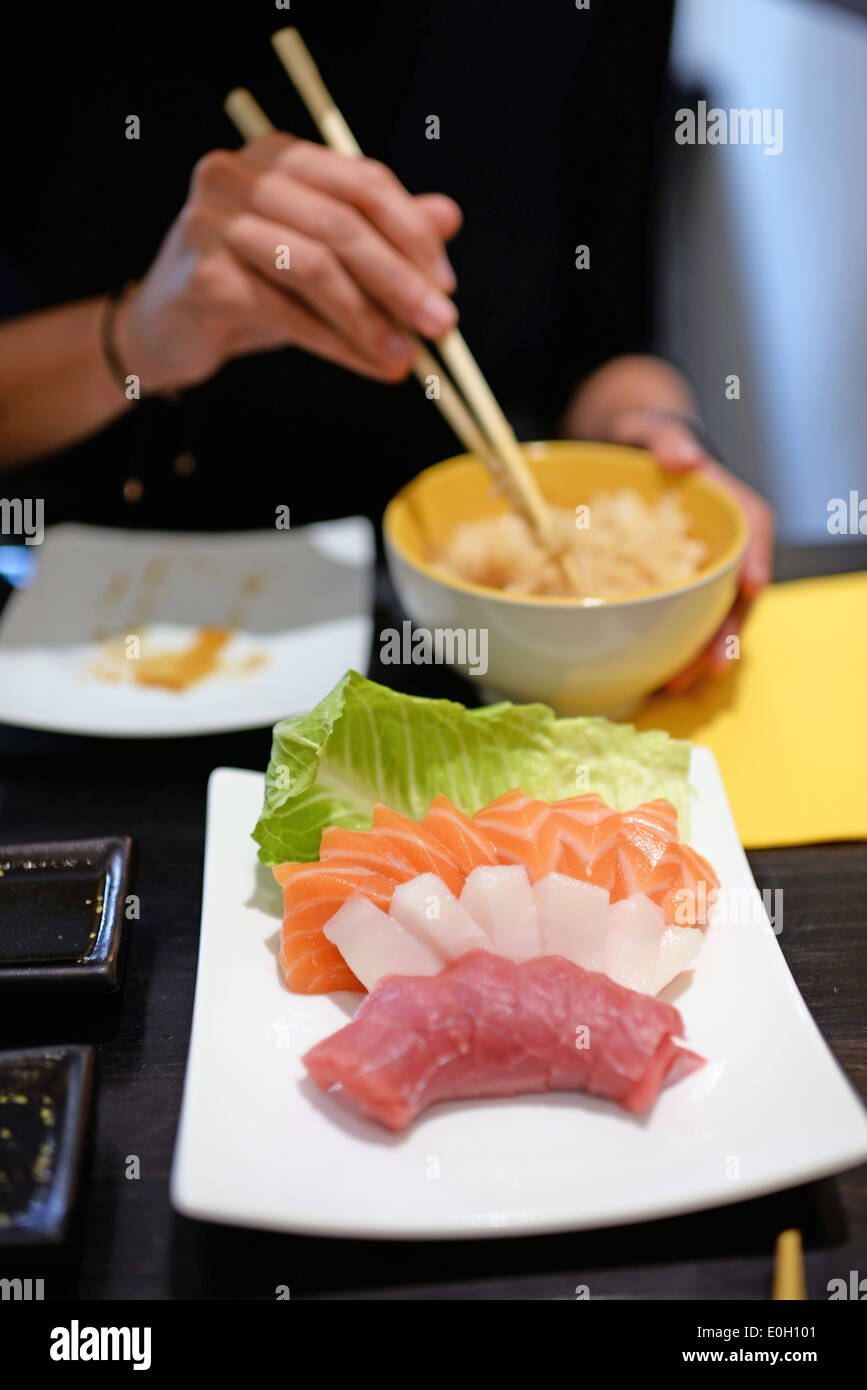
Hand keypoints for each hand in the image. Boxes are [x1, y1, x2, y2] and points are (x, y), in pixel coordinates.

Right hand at [114, 132, 461, 392]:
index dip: (412, 234)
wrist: (170, 330)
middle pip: (341, 223)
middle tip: (441, 326)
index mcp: (280, 157)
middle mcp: (241, 174)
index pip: (362, 182)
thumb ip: (382, 235)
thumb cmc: (254, 288)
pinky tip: (365, 363)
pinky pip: (284, 310)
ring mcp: (213, 220)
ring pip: (314, 266)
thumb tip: (450, 217)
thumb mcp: (323, 259)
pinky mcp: (202, 273)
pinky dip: (334, 342)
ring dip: (369, 319)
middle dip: (399, 280)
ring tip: (404, 359)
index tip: (447, 284)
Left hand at [601, 406, 774, 691]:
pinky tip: (661, 675)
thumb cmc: (644, 441)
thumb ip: (664, 437)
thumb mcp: (647, 429)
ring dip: (703, 650)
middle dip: (730, 628)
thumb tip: (684, 454)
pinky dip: (678, 648)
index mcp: (728, 501)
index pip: (754, 527)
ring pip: (717, 614)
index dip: (756, 558)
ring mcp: (705, 569)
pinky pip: (688, 620)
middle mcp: (725, 542)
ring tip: (682, 682)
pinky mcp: (681, 588)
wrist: (626, 459)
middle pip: (740, 588)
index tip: (752, 586)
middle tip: (713, 662)